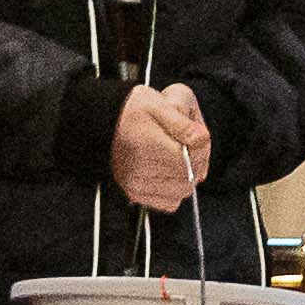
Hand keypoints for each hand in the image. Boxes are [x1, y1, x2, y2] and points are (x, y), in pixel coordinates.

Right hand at [110, 86, 206, 215]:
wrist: (104, 122)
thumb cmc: (132, 110)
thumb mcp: (162, 103)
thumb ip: (186, 123)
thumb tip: (201, 140)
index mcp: (148, 145)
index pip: (192, 158)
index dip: (201, 147)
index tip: (194, 136)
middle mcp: (139, 170)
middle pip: (190, 177)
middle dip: (197, 161)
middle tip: (187, 145)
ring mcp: (136, 185)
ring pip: (182, 191)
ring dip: (187, 176)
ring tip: (177, 158)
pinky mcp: (135, 194)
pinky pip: (169, 202)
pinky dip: (175, 189)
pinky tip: (169, 172)